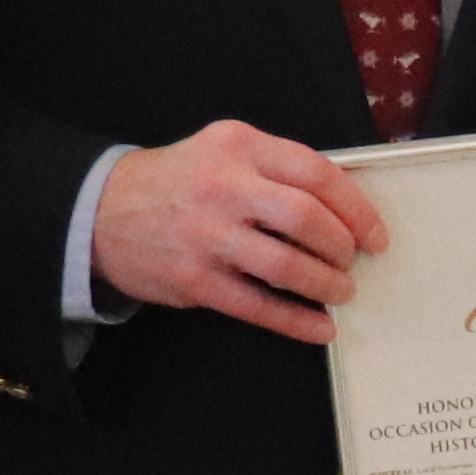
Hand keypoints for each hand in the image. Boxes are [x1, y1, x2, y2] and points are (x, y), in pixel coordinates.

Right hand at [93, 120, 390, 344]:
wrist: (101, 211)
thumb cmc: (179, 181)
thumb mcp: (225, 150)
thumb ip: (277, 168)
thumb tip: (344, 207)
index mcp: (240, 147)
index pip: (317, 174)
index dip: (356, 208)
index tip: (374, 234)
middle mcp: (223, 187)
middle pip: (306, 219)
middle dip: (342, 247)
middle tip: (352, 262)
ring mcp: (207, 235)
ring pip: (286, 266)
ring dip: (325, 285)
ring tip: (340, 292)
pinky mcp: (194, 279)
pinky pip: (258, 306)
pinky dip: (296, 321)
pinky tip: (320, 328)